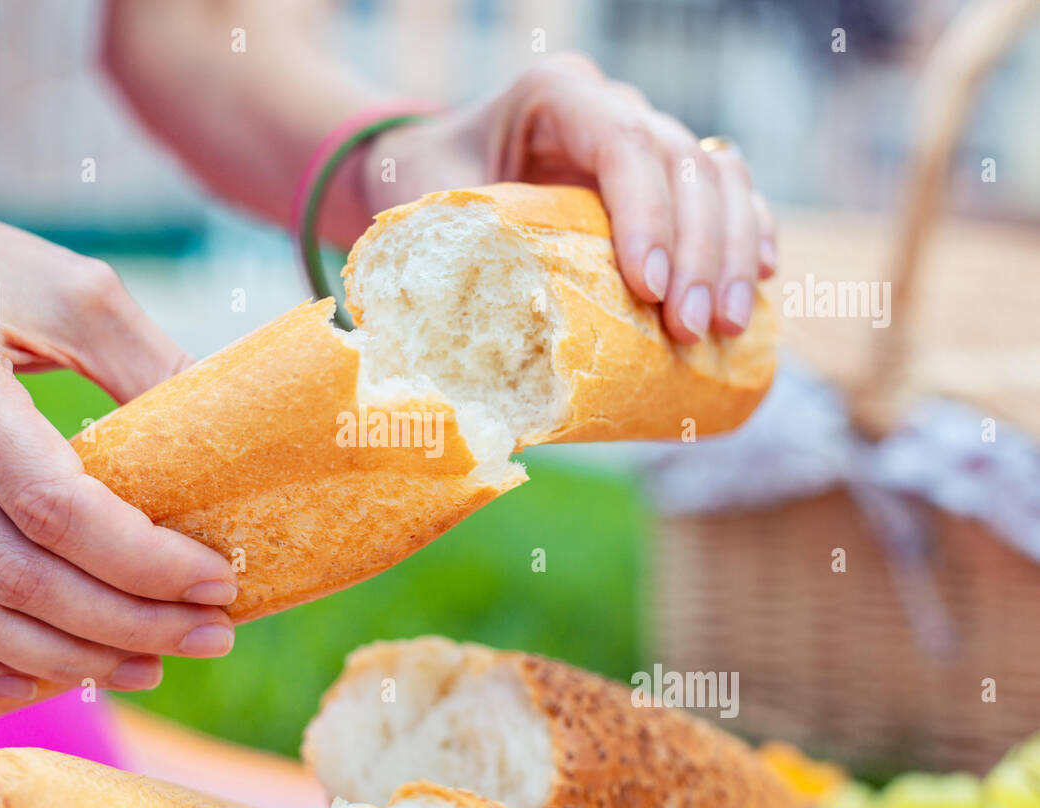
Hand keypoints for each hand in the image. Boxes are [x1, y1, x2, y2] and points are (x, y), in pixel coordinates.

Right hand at [0, 185, 237, 701]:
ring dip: (65, 658)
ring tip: (151, 662)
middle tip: (211, 632)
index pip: (55, 506)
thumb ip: (149, 363)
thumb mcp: (72, 290)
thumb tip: (231, 440)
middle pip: (19, 576)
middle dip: (127, 622)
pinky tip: (32, 680)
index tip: (217, 578)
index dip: (143, 559)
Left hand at [361, 53, 776, 342]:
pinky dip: (749, 233)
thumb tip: (484, 339)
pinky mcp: (663, 174)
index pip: (624, 145)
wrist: (429, 163)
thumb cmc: (423, 182)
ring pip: (720, 175)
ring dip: (731, 252)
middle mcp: (611, 107)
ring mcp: (645, 134)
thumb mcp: (431, 208)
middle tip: (690, 329)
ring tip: (723, 327)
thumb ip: (459, 250)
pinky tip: (758, 283)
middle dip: (699, 251)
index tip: (649, 290)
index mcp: (555, 95)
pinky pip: (729, 192)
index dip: (647, 217)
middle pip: (684, 163)